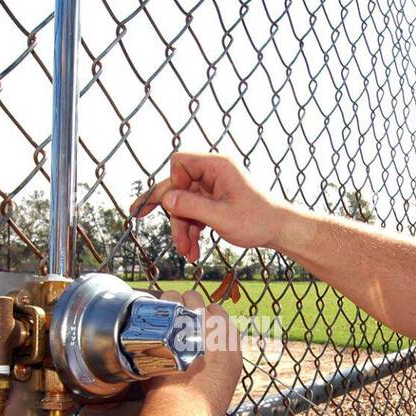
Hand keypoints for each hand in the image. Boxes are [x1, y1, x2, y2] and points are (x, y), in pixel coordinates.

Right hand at [130, 151, 288, 262]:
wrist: (278, 230)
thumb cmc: (257, 220)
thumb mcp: (221, 216)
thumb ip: (191, 206)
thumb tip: (165, 198)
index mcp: (217, 166)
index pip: (180, 162)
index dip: (174, 182)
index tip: (178, 205)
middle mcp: (213, 172)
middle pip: (177, 185)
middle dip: (171, 212)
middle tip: (137, 216)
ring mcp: (213, 186)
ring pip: (184, 203)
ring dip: (182, 228)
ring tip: (187, 253)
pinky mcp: (214, 199)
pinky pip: (193, 210)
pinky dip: (191, 230)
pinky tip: (193, 250)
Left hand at [140, 290, 242, 415]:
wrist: (187, 409)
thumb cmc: (202, 406)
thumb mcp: (222, 381)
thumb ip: (217, 360)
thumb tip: (206, 354)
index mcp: (231, 341)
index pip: (218, 313)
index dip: (202, 317)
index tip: (191, 325)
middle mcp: (214, 326)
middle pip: (199, 300)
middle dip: (185, 305)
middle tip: (172, 320)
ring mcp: (193, 322)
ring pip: (181, 296)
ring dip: (169, 302)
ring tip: (159, 316)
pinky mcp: (170, 322)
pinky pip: (163, 303)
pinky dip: (153, 308)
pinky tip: (148, 319)